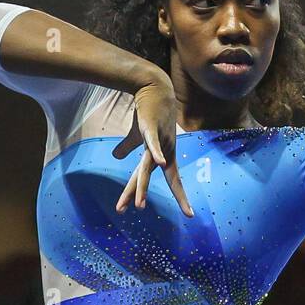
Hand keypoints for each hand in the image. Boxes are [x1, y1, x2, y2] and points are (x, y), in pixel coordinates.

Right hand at [113, 76, 193, 217]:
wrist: (151, 88)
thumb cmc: (147, 113)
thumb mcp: (136, 135)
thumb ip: (126, 147)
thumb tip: (115, 158)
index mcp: (163, 157)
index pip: (172, 181)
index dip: (180, 197)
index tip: (189, 215)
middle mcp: (163, 152)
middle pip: (149, 178)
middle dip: (145, 196)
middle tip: (144, 214)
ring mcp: (157, 141)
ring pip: (147, 167)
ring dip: (143, 186)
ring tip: (139, 205)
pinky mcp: (150, 128)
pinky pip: (152, 142)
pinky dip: (155, 152)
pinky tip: (159, 161)